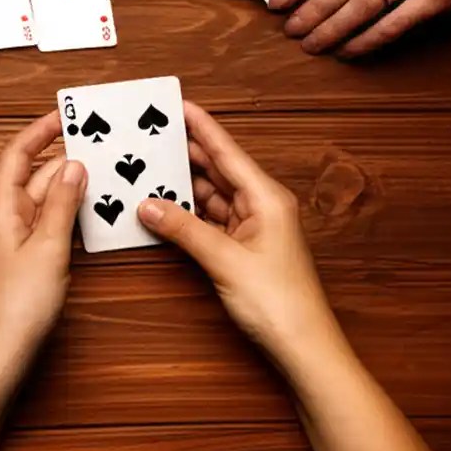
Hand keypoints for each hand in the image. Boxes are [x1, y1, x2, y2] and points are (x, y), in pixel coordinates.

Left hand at [0, 112, 85, 365]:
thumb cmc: (16, 304)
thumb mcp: (47, 246)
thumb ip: (61, 203)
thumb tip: (74, 165)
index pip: (18, 152)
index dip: (41, 130)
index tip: (68, 114)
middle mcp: (1, 215)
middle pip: (32, 172)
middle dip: (64, 156)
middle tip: (99, 142)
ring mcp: (11, 236)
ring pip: (41, 198)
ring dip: (68, 184)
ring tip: (102, 169)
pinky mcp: (22, 255)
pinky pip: (45, 220)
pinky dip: (65, 210)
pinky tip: (89, 208)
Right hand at [137, 102, 333, 355]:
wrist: (302, 346)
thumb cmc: (279, 303)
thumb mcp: (224, 260)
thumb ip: (184, 229)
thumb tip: (149, 205)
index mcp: (266, 197)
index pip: (226, 151)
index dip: (201, 126)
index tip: (177, 104)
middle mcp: (260, 206)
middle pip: (217, 169)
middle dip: (185, 152)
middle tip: (151, 134)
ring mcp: (251, 227)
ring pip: (210, 195)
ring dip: (182, 185)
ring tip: (148, 167)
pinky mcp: (242, 248)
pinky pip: (208, 220)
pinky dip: (186, 213)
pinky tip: (163, 206)